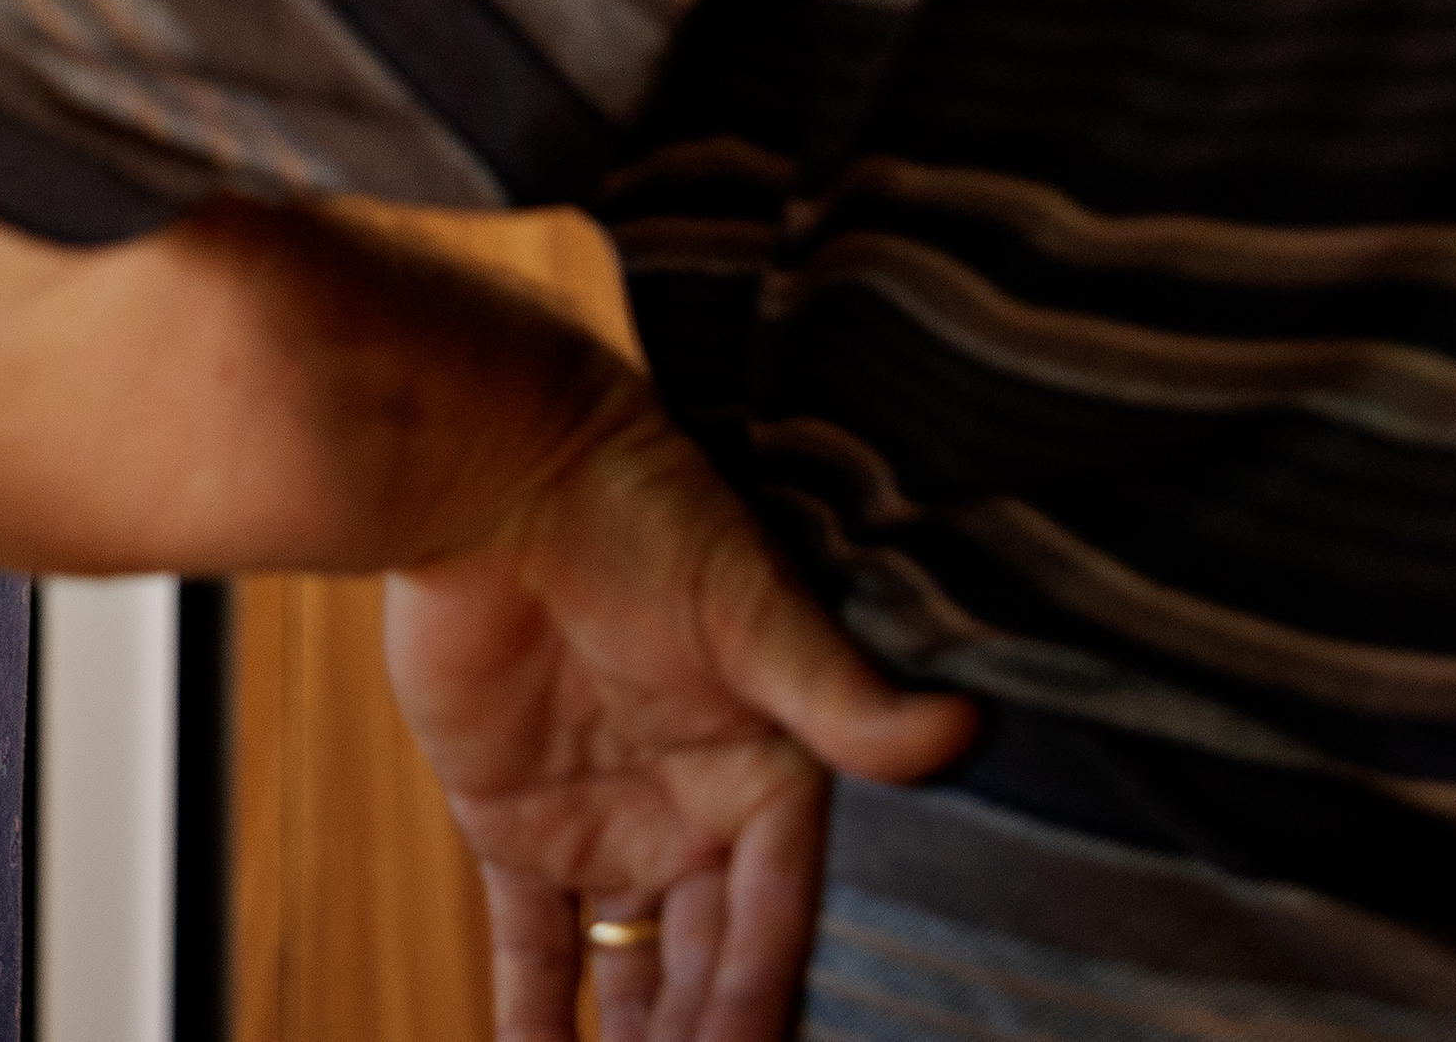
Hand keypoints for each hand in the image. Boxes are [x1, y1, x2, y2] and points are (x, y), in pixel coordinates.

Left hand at [385, 382, 972, 1041]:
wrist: (495, 468)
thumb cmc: (638, 514)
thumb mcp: (749, 608)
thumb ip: (839, 695)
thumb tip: (960, 732)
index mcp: (769, 775)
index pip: (775, 925)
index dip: (762, 1010)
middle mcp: (697, 814)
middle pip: (710, 969)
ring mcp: (604, 823)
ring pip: (631, 975)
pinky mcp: (514, 820)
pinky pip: (532, 948)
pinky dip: (534, 1018)